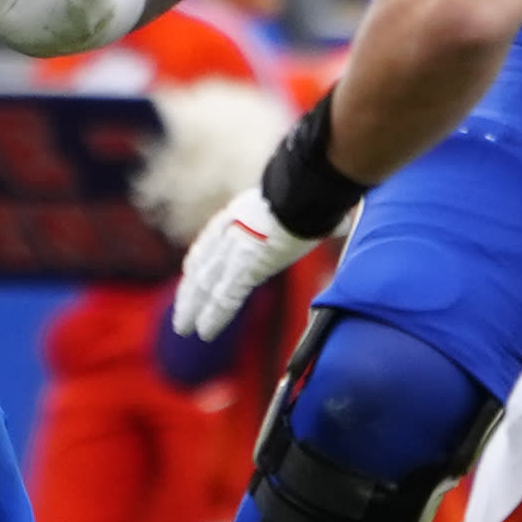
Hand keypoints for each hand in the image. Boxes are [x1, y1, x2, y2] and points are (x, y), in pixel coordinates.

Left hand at [174, 187, 318, 340]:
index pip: (212, 237)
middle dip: (190, 289)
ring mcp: (236, 248)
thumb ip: (314, 216)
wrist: (305, 189)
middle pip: (203, 264)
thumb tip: (340, 223)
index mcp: (241, 211)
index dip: (200, 258)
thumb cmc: (314, 192)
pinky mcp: (246, 266)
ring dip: (193, 307)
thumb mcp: (304, 202)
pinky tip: (205, 332)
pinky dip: (214, 316)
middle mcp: (231, 230)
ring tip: (184, 328)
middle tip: (181, 310)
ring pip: (206, 284)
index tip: (189, 271)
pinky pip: (226, 296)